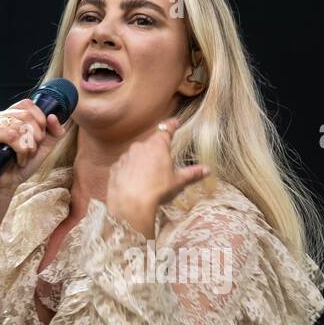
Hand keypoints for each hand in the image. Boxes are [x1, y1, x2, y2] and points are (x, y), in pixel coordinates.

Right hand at [0, 99, 68, 198]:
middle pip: (27, 114)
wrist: (2, 186)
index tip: (39, 138)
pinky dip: (20, 150)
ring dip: (28, 146)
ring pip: (21, 125)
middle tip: (30, 151)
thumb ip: (52, 132)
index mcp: (8, 115)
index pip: (28, 104)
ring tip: (22, 157)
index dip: (40, 120)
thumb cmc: (17, 167)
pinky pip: (12, 135)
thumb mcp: (41, 147)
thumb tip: (54, 117)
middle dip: (36, 137)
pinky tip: (17, 159)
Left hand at [107, 116, 209, 237]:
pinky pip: (126, 166)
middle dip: (157, 151)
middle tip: (163, 164)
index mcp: (157, 146)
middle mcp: (140, 146)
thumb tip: (207, 170)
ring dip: (143, 162)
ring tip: (148, 178)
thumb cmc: (157, 189)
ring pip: (137, 155)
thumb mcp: (178, 182)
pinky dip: (130, 171)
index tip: (176, 122)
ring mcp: (126, 156)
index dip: (172, 125)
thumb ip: (192, 173)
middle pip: (151, 144)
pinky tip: (135, 183)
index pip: (166, 130)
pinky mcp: (116, 167)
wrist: (130, 202)